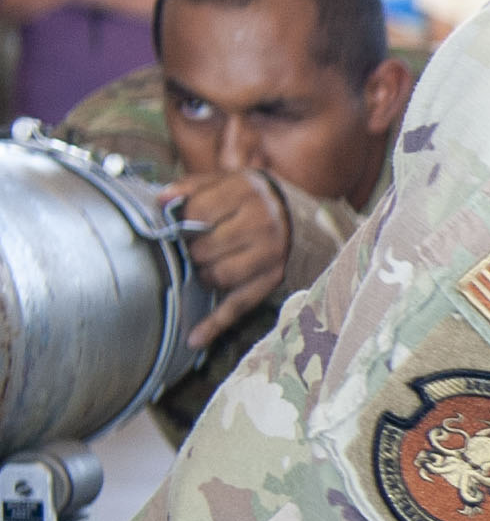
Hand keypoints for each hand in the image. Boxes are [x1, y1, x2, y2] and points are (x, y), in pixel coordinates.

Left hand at [162, 170, 296, 345]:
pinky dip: (214, 324)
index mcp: (247, 192)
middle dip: (192, 252)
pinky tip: (194, 338)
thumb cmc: (250, 198)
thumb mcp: (226, 181)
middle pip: (206, 249)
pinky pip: (238, 305)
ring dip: (204, 275)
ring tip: (208, 266)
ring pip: (219, 277)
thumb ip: (191, 188)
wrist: (296, 214)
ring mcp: (272, 255)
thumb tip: (161, 202)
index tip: (182, 225)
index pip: (198, 214)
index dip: (182, 222)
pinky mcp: (274, 279)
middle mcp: (263, 223)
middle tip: (195, 248)